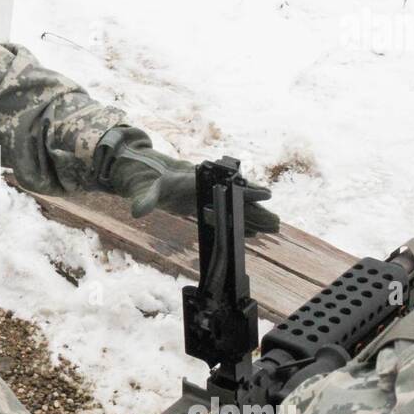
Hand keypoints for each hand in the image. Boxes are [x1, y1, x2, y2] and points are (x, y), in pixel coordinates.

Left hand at [95, 126, 279, 234]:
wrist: (156, 180)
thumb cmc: (152, 183)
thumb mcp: (147, 191)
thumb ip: (144, 200)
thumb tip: (137, 210)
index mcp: (198, 182)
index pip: (227, 186)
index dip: (247, 190)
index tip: (266, 193)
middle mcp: (209, 189)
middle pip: (238, 200)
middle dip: (257, 210)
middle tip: (276, 221)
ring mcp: (211, 198)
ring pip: (237, 209)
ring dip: (254, 219)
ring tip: (274, 227)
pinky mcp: (209, 207)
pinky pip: (229, 216)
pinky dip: (240, 224)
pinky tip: (252, 234)